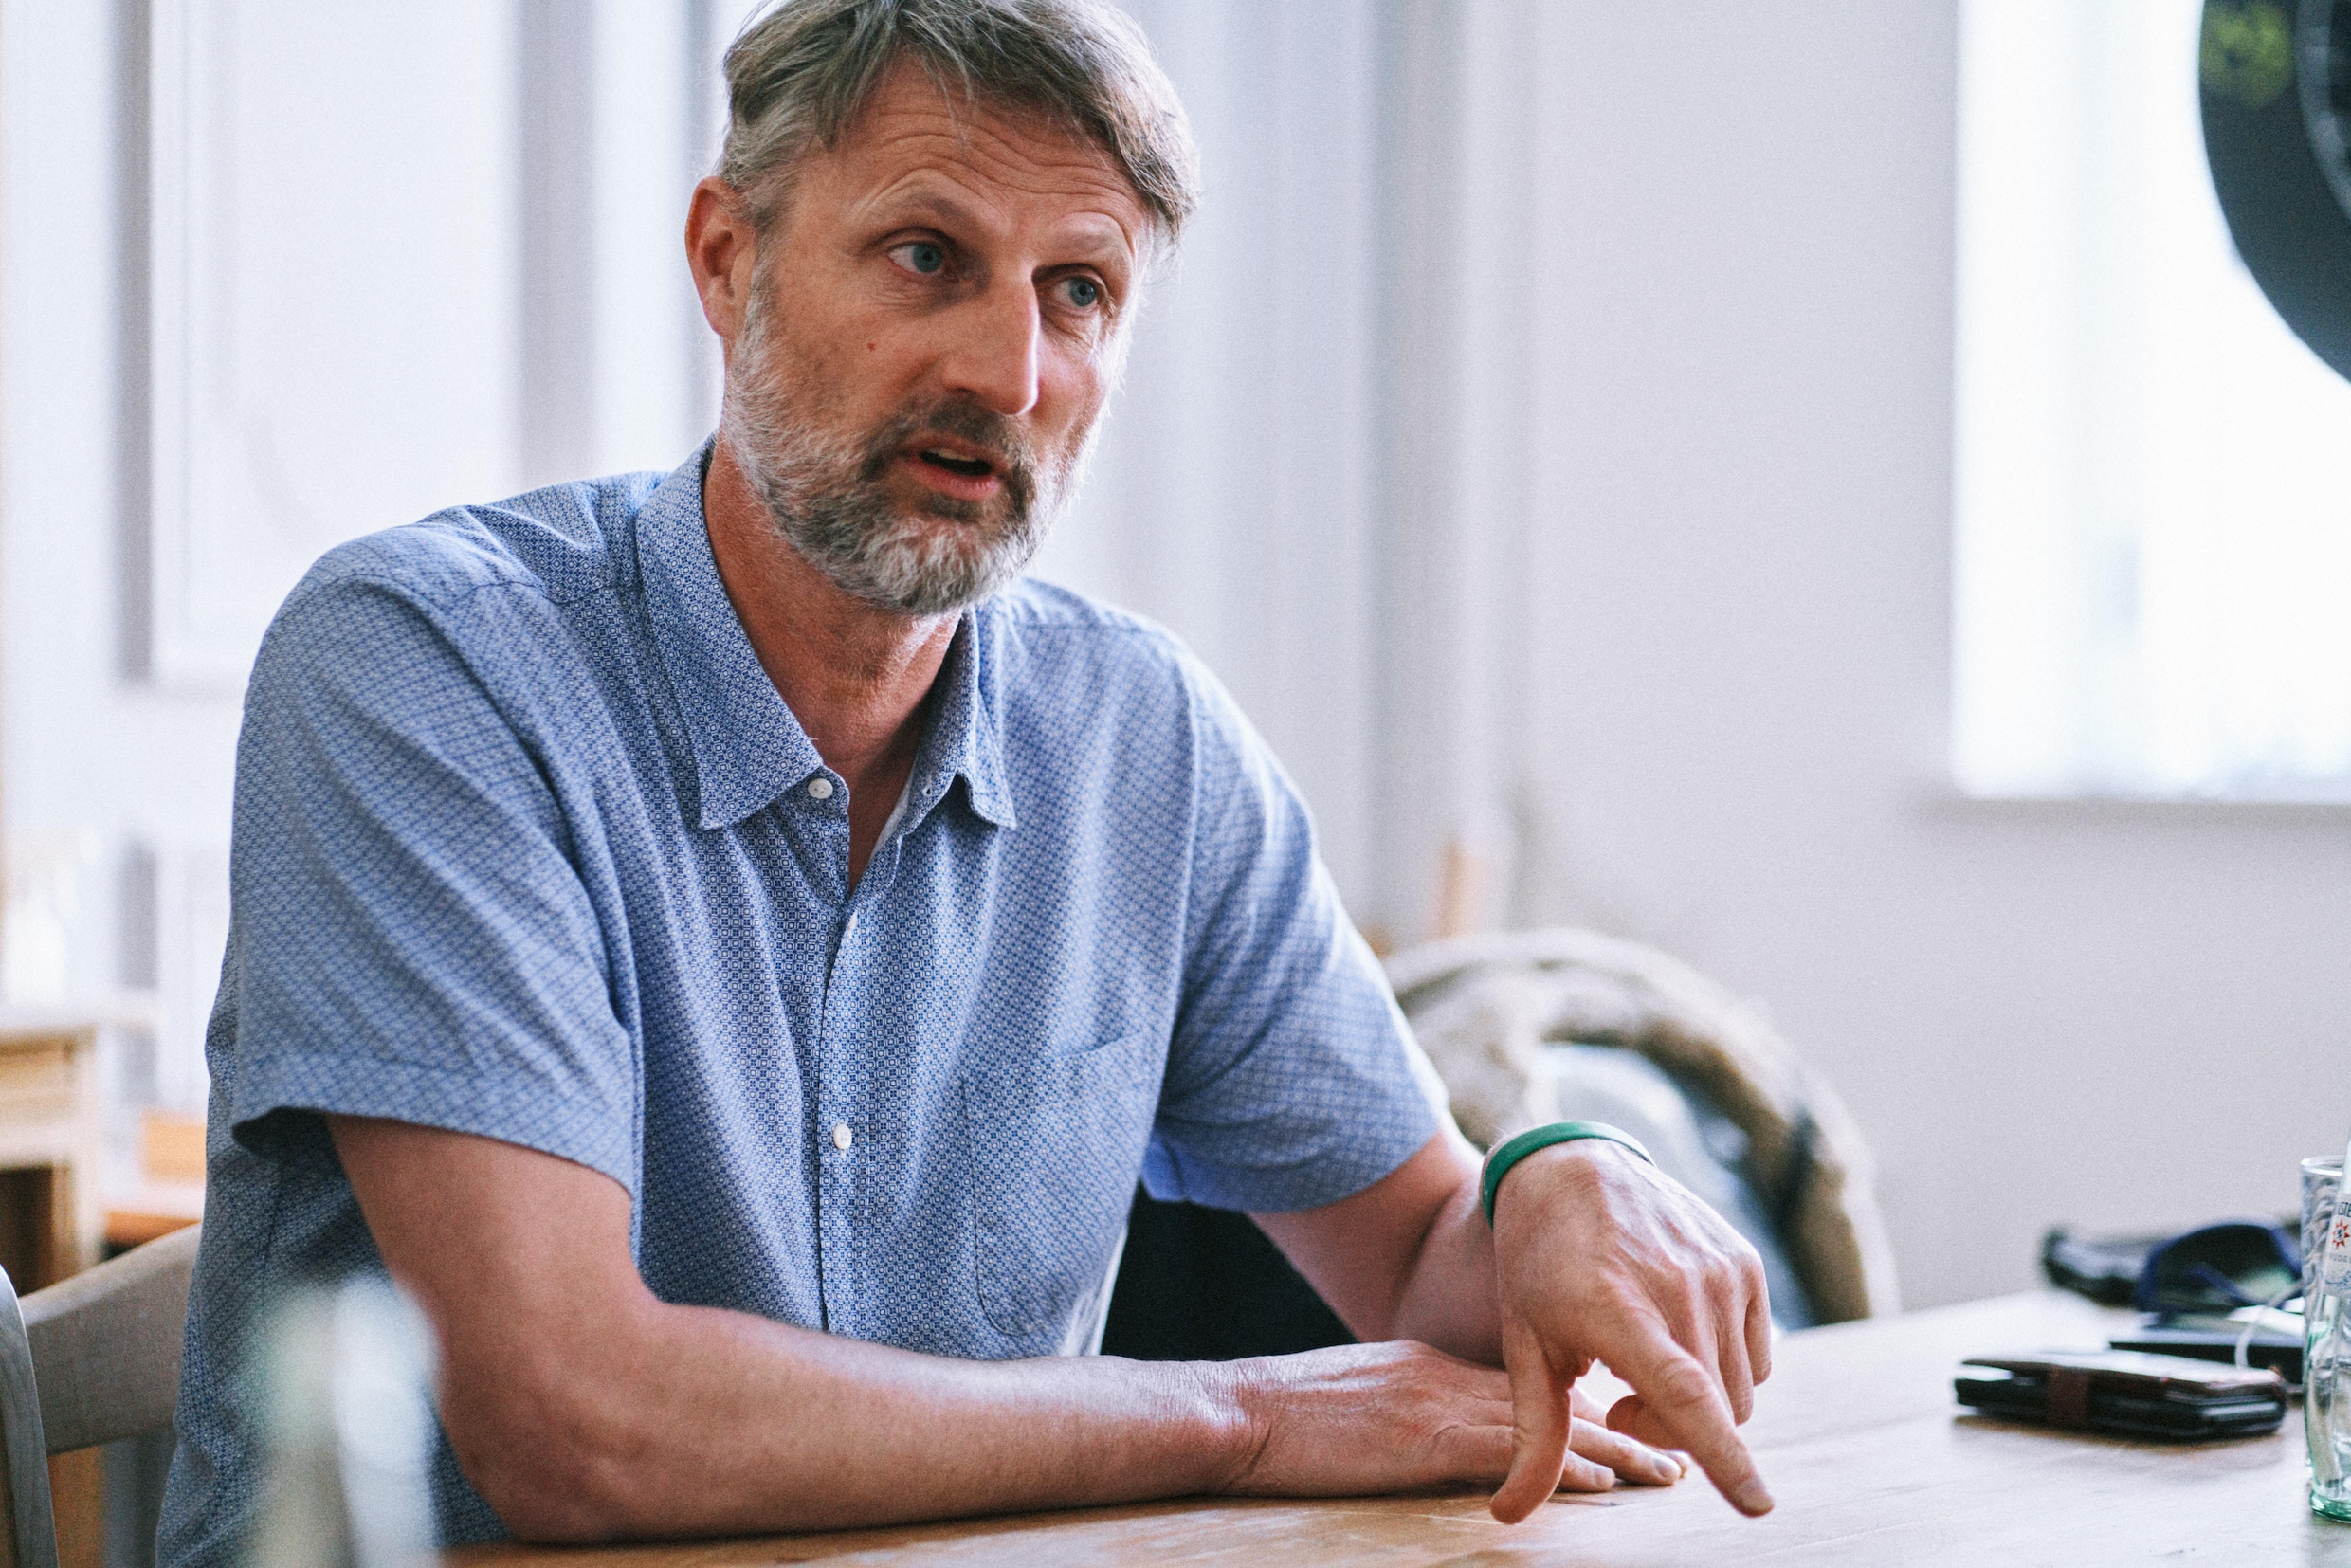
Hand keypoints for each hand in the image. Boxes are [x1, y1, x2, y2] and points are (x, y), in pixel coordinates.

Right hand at [1218, 1340, 1683, 1497]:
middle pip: (1553, 1398)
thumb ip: (1409, 1410)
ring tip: (1666, 1474)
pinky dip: (1567, 1467)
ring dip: (1616, 1452)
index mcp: (1429, 1366)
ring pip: (1551, 1423)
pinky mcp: (1427, 1439)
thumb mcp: (1359, 1402)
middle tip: (1675, 1447)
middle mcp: (1446, 1375)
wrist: (1241, 1410)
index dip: (1582, 1405)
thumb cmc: (1282, 1416)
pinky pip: (1516, 1451)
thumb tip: (1441, 1440)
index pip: (1523, 1385)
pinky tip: (1605, 1484)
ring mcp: (1439, 1404)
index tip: (1628, 1423)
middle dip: (1619, 1425)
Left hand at [1485, 1141, 1772, 1522]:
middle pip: (1711, 1412)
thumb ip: (1533, 1434)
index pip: (1683, 1395)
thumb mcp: (1525, 1346)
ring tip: (1640, 1365)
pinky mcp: (1745, 1261)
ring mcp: (1719, 1269)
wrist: (1572, 1171)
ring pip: (1739, 1391)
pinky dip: (1722, 1365)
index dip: (1721, 1456)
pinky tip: (1674, 1334)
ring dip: (1698, 1402)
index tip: (1758, 1506)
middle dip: (1668, 1429)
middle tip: (1616, 1402)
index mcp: (1616, 1309)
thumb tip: (1508, 1516)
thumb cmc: (1539, 1267)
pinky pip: (1757, 1356)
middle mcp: (1678, 1286)